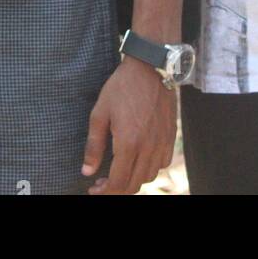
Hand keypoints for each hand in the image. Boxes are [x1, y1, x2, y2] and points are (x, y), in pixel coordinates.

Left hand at [82, 57, 175, 194]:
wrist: (150, 66)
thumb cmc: (122, 87)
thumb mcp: (100, 112)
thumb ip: (94, 145)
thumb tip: (87, 171)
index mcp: (128, 144)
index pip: (118, 183)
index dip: (104, 192)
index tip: (94, 189)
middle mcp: (148, 147)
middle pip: (134, 185)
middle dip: (116, 189)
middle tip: (103, 182)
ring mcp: (162, 142)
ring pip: (149, 176)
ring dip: (133, 179)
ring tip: (121, 170)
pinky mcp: (170, 135)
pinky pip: (162, 163)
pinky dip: (150, 168)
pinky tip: (140, 158)